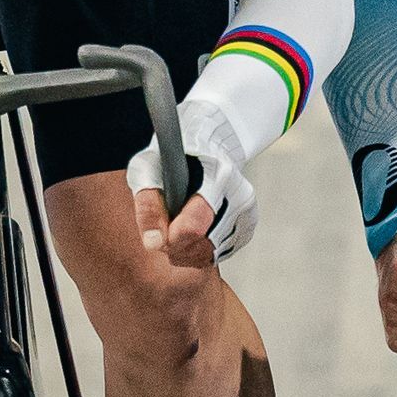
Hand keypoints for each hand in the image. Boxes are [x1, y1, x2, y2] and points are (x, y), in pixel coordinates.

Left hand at [126, 98, 256, 263]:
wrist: (207, 140)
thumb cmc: (176, 152)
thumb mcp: (149, 168)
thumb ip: (149, 205)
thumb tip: (153, 242)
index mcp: (218, 176)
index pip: (193, 229)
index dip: (169, 239)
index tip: (158, 235)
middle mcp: (239, 196)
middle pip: (201, 248)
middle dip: (176, 245)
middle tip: (164, 227)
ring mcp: (246, 213)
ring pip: (209, 255)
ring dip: (187, 249)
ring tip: (177, 225)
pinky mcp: (247, 226)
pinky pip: (219, 254)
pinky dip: (200, 248)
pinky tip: (193, 229)